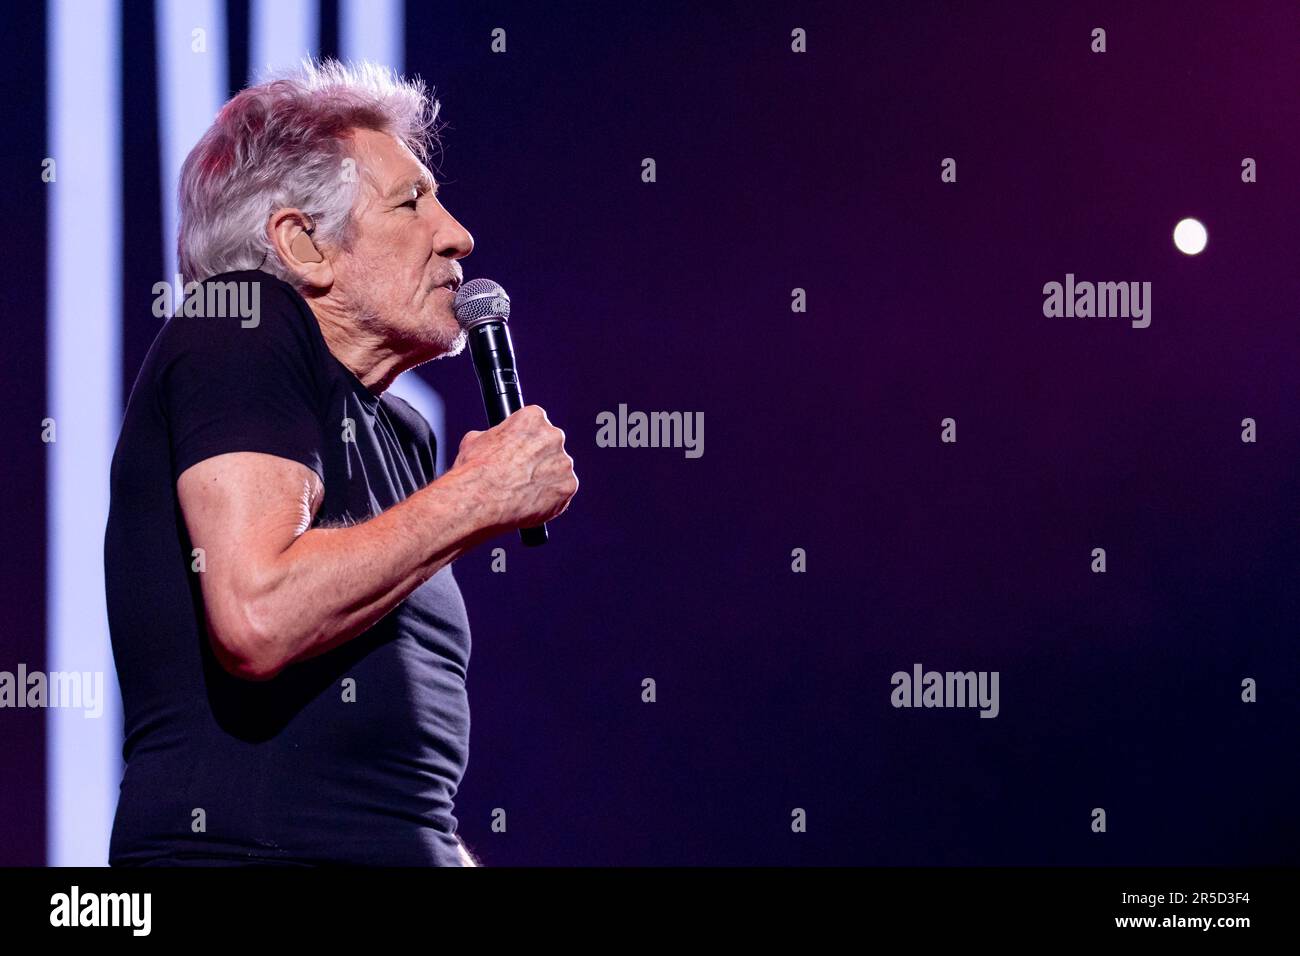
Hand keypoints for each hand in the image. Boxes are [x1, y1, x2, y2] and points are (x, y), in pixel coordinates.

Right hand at [450, 405, 577, 532]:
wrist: (479, 500)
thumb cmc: (474, 471)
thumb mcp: (475, 440)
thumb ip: (494, 436)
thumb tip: (492, 440)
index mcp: (532, 417)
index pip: (536, 425)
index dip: (525, 440)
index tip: (517, 453)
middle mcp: (553, 436)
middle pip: (550, 446)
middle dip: (538, 459)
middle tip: (520, 474)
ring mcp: (563, 462)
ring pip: (558, 470)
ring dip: (545, 479)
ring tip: (522, 492)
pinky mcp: (568, 486)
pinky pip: (562, 491)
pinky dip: (551, 499)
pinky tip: (531, 503)